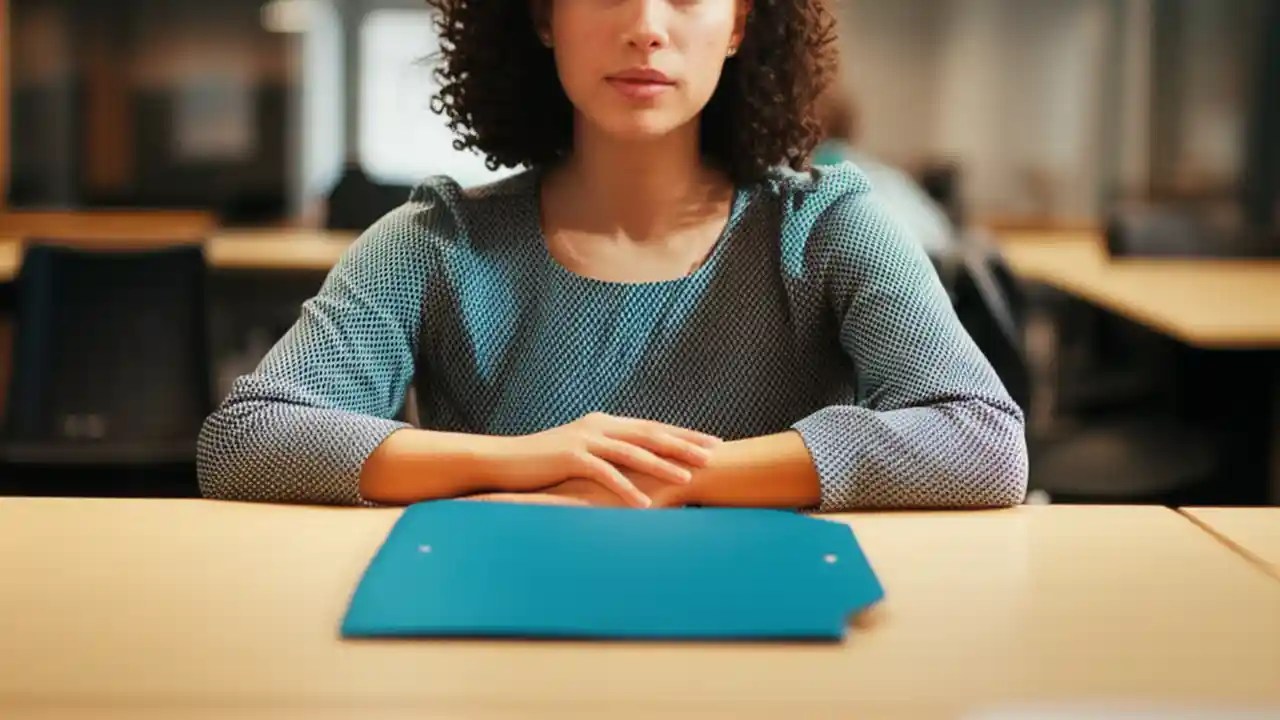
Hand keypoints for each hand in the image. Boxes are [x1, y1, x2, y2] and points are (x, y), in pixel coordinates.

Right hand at [482, 413, 720, 507]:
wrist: (504, 461)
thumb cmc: (543, 463)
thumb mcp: (579, 453)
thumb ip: (606, 454)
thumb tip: (633, 466)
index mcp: (604, 423)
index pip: (651, 427)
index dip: (683, 435)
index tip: (711, 442)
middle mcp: (599, 426)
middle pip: (650, 434)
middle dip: (684, 444)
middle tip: (714, 454)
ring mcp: (585, 439)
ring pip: (633, 452)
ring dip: (663, 466)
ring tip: (688, 478)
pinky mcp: (571, 457)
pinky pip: (606, 474)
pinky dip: (626, 489)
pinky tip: (645, 503)